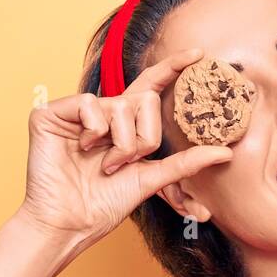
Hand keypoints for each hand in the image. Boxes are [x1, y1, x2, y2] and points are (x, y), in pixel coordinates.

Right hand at [17, 46, 233, 253]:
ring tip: (103, 166)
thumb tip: (225, 153)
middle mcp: (102, 112)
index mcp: (124, 125)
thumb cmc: (105, 205)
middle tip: (124, 163)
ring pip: (120, 106)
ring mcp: (76, 112)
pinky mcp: (51, 113)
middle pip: (144, 99)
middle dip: (143, 139)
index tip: (198, 54)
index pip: (150, 87)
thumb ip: (186, 163)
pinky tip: (81, 151)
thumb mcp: (152, 179)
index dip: (172, 67)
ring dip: (120, 145)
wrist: (70, 223)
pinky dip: (93, 132)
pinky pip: (89, 104)